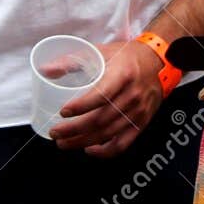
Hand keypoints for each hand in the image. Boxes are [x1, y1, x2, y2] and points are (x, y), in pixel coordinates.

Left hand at [47, 40, 164, 156]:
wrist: (158, 61)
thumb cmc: (126, 56)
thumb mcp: (101, 51)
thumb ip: (72, 61)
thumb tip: (45, 70)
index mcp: (123, 74)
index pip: (101, 95)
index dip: (81, 106)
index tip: (63, 112)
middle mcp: (132, 94)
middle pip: (101, 119)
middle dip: (74, 130)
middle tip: (55, 133)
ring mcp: (138, 111)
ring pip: (108, 133)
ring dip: (83, 142)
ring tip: (63, 143)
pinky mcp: (142, 122)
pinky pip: (123, 143)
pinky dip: (105, 151)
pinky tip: (89, 149)